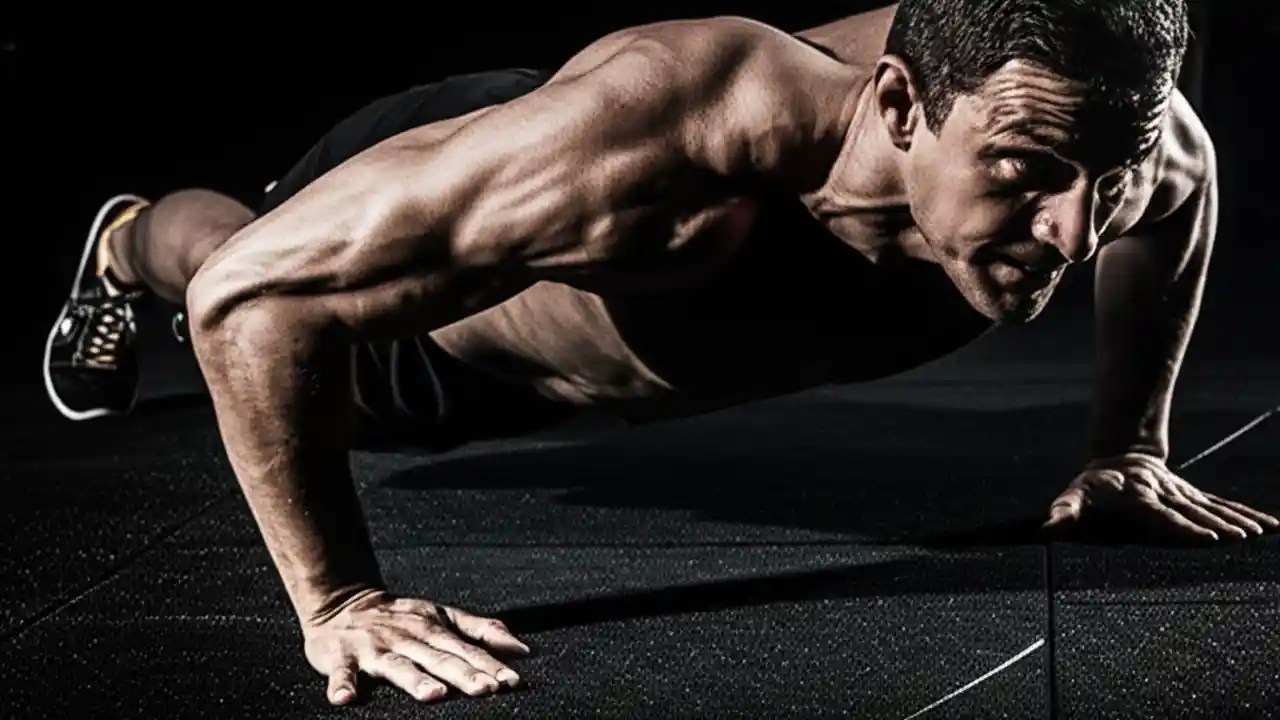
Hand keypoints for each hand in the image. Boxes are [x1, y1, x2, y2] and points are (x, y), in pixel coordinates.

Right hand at [303, 590, 529, 705]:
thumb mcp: (444, 616)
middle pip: (439, 659)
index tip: (512, 681)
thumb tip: (523, 650)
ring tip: (434, 695)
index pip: (467, 650)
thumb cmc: (402, 617)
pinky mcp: (341, 657)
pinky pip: (341, 673)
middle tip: (486, 689)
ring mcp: (374, 648)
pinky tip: (345, 699)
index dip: (490, 665)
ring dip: (415, 681)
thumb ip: (482, 630)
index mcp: (434, 629)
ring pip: (398, 666)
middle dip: (463, 674)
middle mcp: (407, 637)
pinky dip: (342, 685)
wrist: (341, 602)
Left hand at [1043, 453, 1279, 542]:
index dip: (1183, 526)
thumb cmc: (1092, 487)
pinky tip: (1272, 525)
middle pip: (1193, 511)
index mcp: (1138, 499)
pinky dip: (1247, 513)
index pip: (1162, 515)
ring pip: (1213, 506)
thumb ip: (1063, 512)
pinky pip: (1223, 503)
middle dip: (1218, 524)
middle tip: (1241, 538)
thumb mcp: (1073, 497)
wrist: (1116, 457)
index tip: (1206, 537)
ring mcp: (1182, 494)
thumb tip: (1048, 528)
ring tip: (1261, 533)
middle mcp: (1164, 495)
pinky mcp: (1194, 494)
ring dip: (1238, 519)